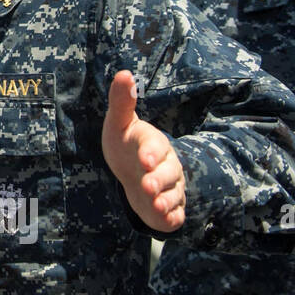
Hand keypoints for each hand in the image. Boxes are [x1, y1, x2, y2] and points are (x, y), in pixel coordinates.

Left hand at [102, 70, 185, 232]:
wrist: (133, 171)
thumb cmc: (125, 144)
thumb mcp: (119, 123)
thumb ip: (121, 101)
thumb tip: (124, 73)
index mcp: (152, 142)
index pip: (154, 145)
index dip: (151, 152)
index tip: (143, 158)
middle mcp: (166, 164)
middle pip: (169, 171)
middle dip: (159, 179)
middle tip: (147, 186)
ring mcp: (170, 186)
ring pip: (174, 193)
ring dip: (166, 200)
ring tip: (155, 204)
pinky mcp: (170, 206)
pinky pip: (176, 213)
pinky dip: (172, 218)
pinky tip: (166, 221)